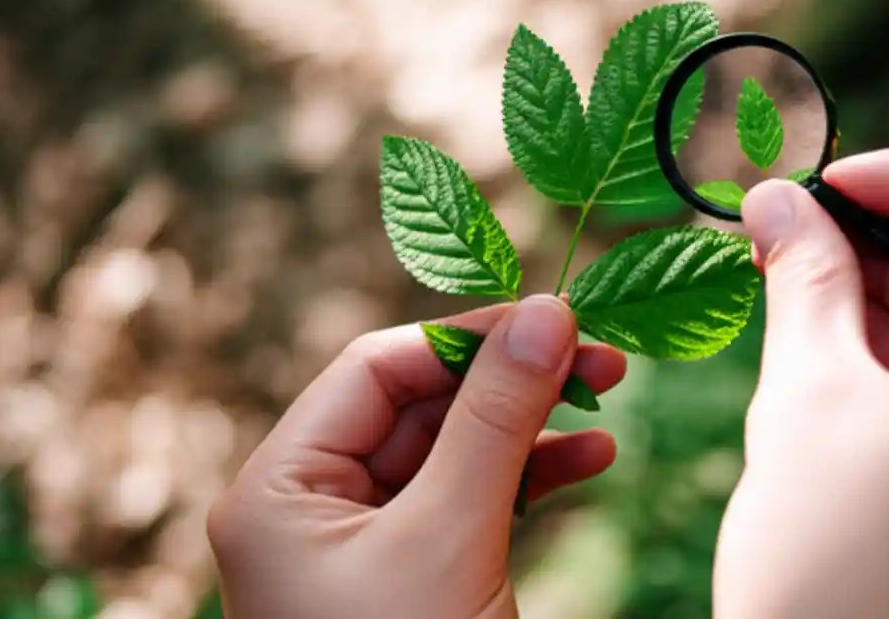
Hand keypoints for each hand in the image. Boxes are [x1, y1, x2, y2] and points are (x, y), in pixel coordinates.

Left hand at [207, 296, 625, 618]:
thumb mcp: (451, 535)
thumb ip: (497, 417)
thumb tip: (548, 313)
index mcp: (281, 489)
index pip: (376, 369)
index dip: (467, 337)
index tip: (553, 319)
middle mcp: (313, 508)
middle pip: (420, 406)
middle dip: (511, 380)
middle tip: (598, 356)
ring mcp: (364, 545)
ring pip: (454, 452)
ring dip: (531, 425)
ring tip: (607, 401)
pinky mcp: (413, 574)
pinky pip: (472, 502)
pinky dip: (532, 477)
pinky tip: (592, 457)